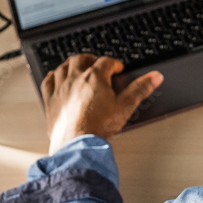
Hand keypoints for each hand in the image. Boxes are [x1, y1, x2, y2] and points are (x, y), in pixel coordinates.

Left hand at [41, 54, 162, 153]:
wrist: (77, 143)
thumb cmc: (99, 126)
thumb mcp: (126, 106)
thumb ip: (140, 89)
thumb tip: (154, 77)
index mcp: (95, 77)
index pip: (106, 62)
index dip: (114, 63)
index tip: (118, 68)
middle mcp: (75, 79)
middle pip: (81, 59)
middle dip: (90, 58)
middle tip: (96, 62)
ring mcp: (61, 89)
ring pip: (63, 67)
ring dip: (71, 64)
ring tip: (77, 65)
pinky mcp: (51, 101)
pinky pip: (48, 82)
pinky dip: (52, 76)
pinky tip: (54, 76)